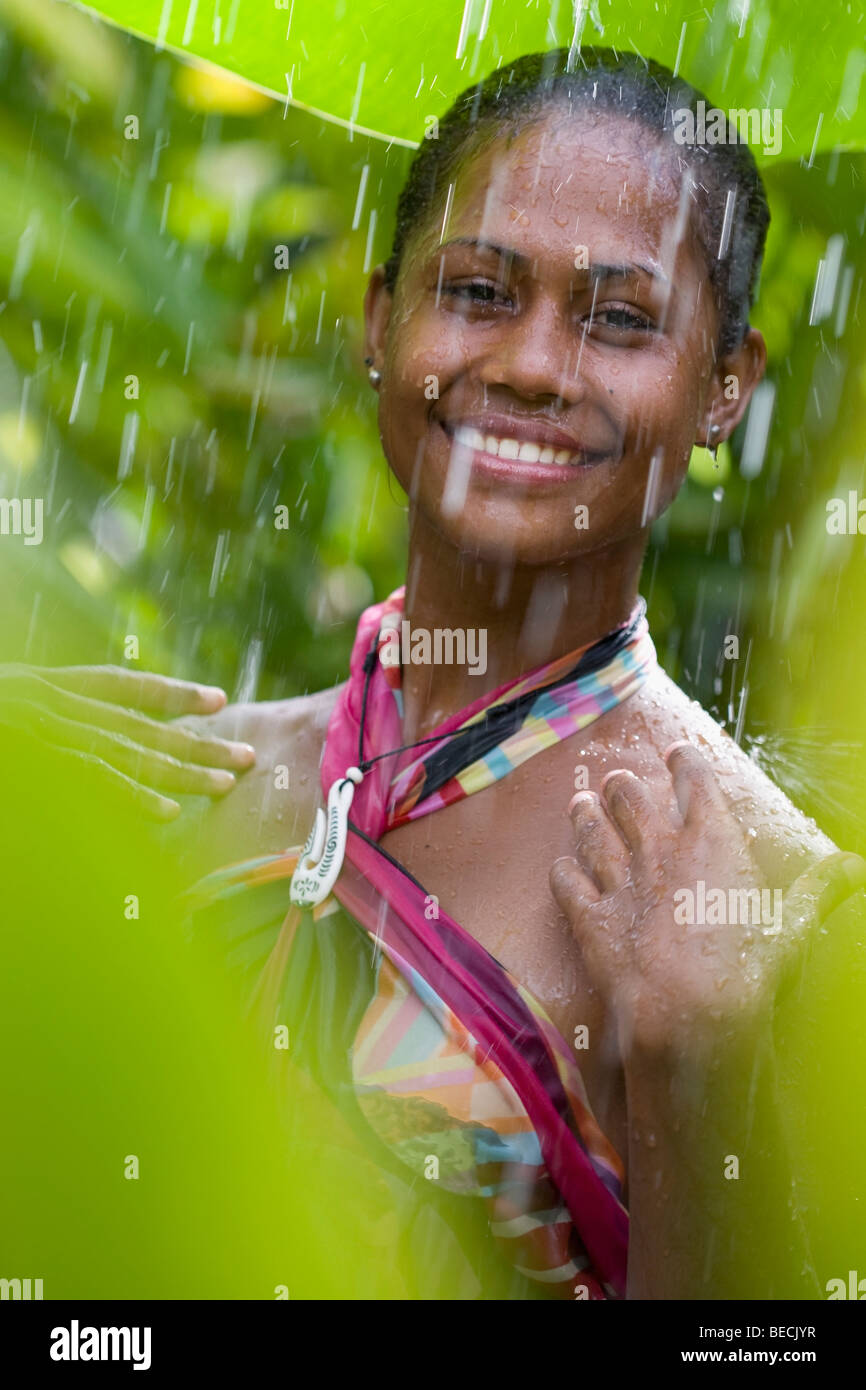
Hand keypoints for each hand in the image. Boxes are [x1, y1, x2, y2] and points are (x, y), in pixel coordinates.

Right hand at [0, 663, 255, 820]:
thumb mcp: (15, 711)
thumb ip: (50, 727)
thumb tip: (94, 748)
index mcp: (43, 684)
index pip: (119, 685)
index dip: (170, 692)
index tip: (217, 701)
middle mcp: (46, 697)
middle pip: (138, 722)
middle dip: (196, 741)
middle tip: (248, 757)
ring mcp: (37, 725)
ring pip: (124, 749)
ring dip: (179, 769)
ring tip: (226, 784)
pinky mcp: (29, 757)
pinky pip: (89, 778)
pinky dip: (130, 795)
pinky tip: (167, 812)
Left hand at [550, 742, 865, 1064]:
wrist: (690, 1014)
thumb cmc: (749, 969)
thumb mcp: (792, 924)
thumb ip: (819, 889)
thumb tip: (857, 867)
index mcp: (711, 840)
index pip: (694, 779)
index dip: (684, 759)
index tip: (676, 751)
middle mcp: (659, 849)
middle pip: (630, 798)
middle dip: (623, 786)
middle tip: (618, 783)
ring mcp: (620, 881)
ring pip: (592, 831)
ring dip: (585, 815)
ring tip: (580, 804)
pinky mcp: (591, 917)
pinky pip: (566, 882)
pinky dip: (563, 873)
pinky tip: (562, 869)